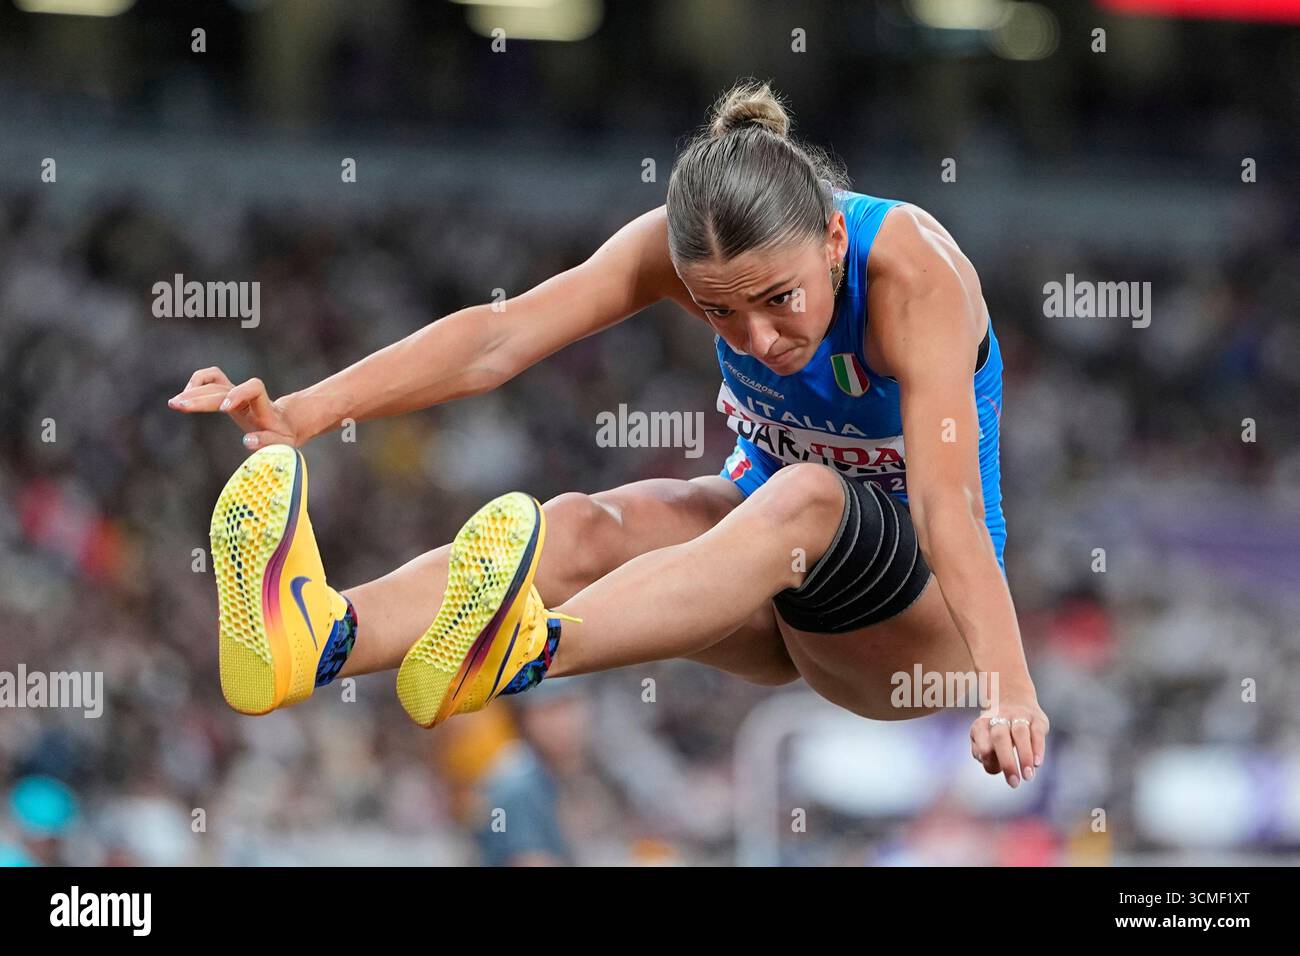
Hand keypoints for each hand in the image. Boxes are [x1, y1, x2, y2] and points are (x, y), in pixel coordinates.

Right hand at [168, 366, 302, 449]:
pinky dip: (197, 385)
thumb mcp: (283, 445)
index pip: (254, 388)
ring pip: (213, 383)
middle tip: (179, 407)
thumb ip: (268, 442)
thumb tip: (247, 440)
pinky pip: (211, 380)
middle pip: (223, 387)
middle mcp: (247, 397)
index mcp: (263, 407)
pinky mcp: (227, 394)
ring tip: (175, 404)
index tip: (224, 409)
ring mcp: (236, 393)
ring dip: (193, 390)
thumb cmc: (283, 437)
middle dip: (200, 397)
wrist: (285, 424)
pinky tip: (185, 399)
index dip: (239, 394)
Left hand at [970, 692, 1048, 788]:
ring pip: (1020, 733)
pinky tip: (1037, 764)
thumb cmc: (994, 728)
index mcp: (981, 724)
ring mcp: (1019, 716)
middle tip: (1014, 784)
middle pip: (1000, 737)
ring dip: (1024, 756)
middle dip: (1007, 762)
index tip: (994, 769)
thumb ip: (983, 752)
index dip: (987, 757)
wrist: (1013, 696)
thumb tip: (989, 763)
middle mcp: (999, 718)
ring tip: (1028, 777)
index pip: (981, 742)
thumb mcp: (983, 737)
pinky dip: (1037, 748)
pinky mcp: (1037, 718)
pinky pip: (1037, 732)